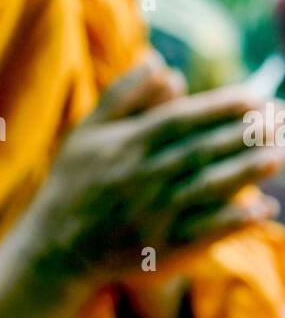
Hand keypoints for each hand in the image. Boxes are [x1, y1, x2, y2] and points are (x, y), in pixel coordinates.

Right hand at [0, 56, 283, 317]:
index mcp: (126, 146)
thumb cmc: (73, 184)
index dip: (219, 107)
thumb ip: (124, 97)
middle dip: (243, 135)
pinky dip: (233, 222)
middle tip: (279, 121)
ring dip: (245, 172)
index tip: (253, 99)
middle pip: (201, 151)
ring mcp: (152, 216)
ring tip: (278, 155)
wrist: (54, 250)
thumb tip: (166, 67)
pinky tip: (262, 208)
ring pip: (206, 189)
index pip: (181, 120)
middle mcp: (142, 179)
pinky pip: (204, 234)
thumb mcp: (87, 133)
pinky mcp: (161, 251)